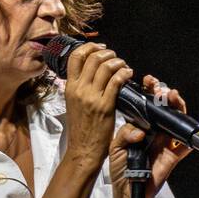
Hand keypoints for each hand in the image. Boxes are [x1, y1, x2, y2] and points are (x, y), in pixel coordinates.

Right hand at [63, 42, 134, 168]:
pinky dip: (124, 73)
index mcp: (69, 88)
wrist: (82, 150)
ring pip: (105, 66)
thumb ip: (79, 88)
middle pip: (93, 57)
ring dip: (118, 62)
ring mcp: (92, 97)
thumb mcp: (73, 104)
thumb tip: (90, 74)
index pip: (75, 57)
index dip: (89, 47)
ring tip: (123, 66)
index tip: (99, 48)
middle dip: (107, 53)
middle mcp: (79, 89)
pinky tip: (128, 75)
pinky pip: (116, 81)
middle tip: (115, 58)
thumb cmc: (81, 129)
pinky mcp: (105, 106)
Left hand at [108, 75, 198, 197]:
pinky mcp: (173, 155)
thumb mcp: (116, 148)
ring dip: (178, 108)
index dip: (149, 92)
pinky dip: (195, 137)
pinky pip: (186, 145)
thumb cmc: (120, 170)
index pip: (146, 105)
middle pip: (164, 109)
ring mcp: (164, 142)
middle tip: (162, 90)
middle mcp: (153, 131)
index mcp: (139, 126)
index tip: (148, 81)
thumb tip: (140, 130)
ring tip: (174, 98)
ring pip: (176, 121)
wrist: (127, 192)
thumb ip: (124, 134)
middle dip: (165, 95)